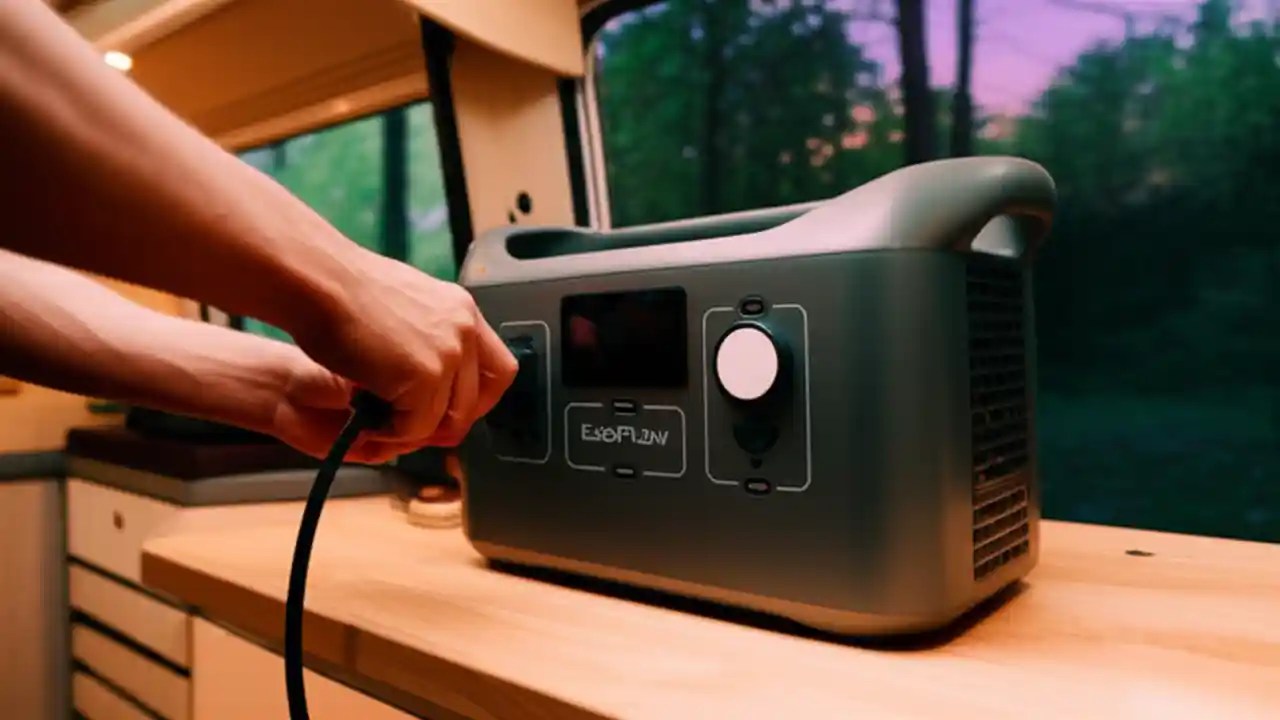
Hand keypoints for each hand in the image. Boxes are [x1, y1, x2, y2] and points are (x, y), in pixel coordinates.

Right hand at [286, 251, 517, 459]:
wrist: (318, 281)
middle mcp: (464, 330)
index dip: (477, 399)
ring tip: (374, 412)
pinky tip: (364, 411)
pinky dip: (389, 430)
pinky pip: (415, 427)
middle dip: (443, 423)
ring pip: (443, 419)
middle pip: (475, 402)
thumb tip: (435, 383)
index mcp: (462, 310)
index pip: (499, 370)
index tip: (451, 411)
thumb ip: (428, 341)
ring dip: (409, 427)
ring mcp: (448, 354)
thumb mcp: (406, 309)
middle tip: (408, 426)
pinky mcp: (425, 377)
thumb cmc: (342, 292)